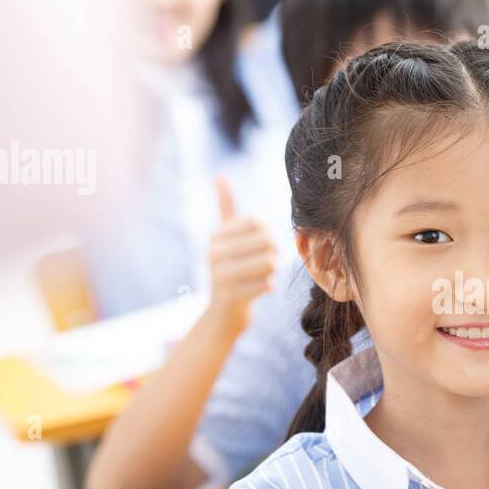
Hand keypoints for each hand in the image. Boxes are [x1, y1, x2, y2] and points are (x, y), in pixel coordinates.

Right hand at [207, 175, 276, 333]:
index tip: (266, 242)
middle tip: (273, 259)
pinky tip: (262, 287)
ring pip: (269, 262)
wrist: (220, 313)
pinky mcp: (230, 297)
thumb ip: (224, 207)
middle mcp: (213, 253)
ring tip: (267, 272)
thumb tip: (219, 175)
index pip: (256, 221)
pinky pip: (267, 284)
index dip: (268, 231)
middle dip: (275, 250)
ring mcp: (220, 276)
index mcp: (215, 237)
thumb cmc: (229, 268)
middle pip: (266, 240)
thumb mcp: (224, 237)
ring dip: (274, 269)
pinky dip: (269, 285)